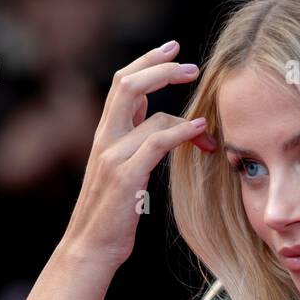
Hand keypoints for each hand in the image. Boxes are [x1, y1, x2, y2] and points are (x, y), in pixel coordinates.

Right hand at [62, 40, 216, 266]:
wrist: (90, 249)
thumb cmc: (112, 217)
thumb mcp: (124, 173)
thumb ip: (137, 146)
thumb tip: (162, 126)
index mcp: (105, 135)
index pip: (123, 84)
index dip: (147, 62)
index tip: (173, 49)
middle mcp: (105, 140)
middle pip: (127, 84)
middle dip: (161, 67)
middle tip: (192, 66)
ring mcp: (112, 157)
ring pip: (149, 114)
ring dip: (185, 115)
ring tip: (209, 124)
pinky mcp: (124, 178)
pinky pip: (155, 143)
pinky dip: (180, 132)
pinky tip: (200, 131)